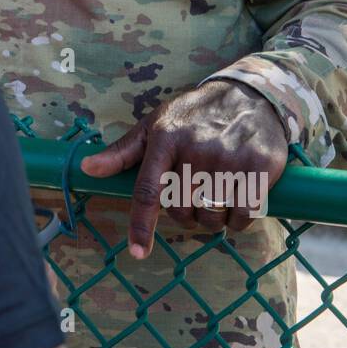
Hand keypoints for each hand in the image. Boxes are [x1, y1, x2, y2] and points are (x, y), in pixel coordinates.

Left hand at [79, 80, 288, 259]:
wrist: (250, 94)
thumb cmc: (194, 115)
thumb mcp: (156, 125)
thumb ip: (122, 152)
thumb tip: (87, 169)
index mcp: (165, 139)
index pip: (148, 192)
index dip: (141, 226)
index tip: (137, 253)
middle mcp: (195, 149)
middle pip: (181, 211)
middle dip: (185, 214)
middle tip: (195, 196)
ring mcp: (228, 159)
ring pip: (211, 218)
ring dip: (213, 219)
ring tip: (217, 195)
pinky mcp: (259, 168)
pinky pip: (243, 216)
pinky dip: (238, 221)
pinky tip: (238, 202)